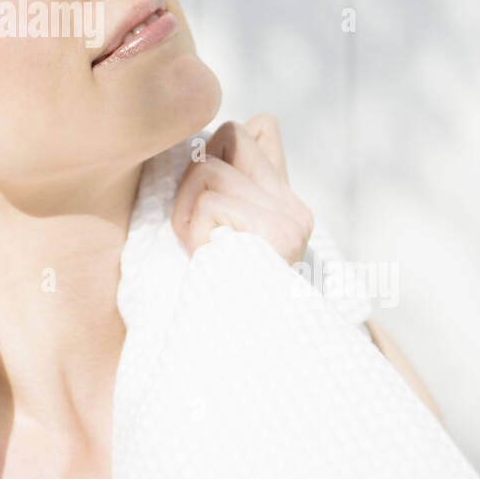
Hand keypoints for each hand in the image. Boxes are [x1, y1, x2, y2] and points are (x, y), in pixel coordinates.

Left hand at [171, 113, 313, 266]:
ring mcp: (290, 218)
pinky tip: (209, 259)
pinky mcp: (280, 232)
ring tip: (201, 248)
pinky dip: (195, 231)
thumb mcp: (209, 227)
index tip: (207, 200)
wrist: (228, 350)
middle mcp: (292, 207)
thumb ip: (218, 186)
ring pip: (210, 168)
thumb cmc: (209, 281)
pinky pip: (211, 202)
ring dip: (187, 210)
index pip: (262, 128)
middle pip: (232, 133)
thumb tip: (222, 137)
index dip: (220, 148)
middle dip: (195, 176)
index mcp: (281, 201)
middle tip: (198, 225)